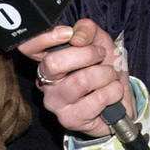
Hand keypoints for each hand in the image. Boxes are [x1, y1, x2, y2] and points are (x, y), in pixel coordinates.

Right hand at [17, 19, 133, 137]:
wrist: (120, 101)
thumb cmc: (105, 71)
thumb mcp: (100, 42)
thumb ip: (88, 30)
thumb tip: (78, 36)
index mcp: (47, 60)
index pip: (29, 47)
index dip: (46, 38)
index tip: (69, 34)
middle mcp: (45, 82)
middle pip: (53, 63)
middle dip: (87, 54)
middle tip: (101, 55)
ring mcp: (55, 103)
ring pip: (80, 81)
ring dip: (105, 74)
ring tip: (111, 76)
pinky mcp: (70, 119)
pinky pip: (96, 99)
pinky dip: (114, 91)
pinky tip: (113, 92)